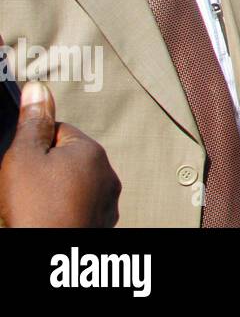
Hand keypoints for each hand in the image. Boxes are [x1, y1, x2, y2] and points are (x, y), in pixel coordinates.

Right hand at [0, 82, 119, 226]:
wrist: (49, 257)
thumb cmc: (36, 208)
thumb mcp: (24, 157)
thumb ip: (32, 123)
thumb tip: (37, 89)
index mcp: (92, 151)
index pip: (59, 131)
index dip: (35, 146)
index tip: (24, 165)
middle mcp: (108, 174)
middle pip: (68, 159)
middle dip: (46, 170)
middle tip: (27, 190)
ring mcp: (107, 201)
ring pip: (75, 185)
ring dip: (57, 191)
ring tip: (38, 208)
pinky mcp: (102, 224)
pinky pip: (81, 208)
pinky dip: (66, 211)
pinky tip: (49, 219)